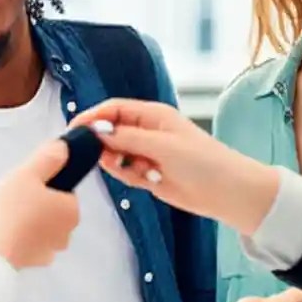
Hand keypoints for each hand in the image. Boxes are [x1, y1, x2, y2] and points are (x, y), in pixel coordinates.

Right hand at [0, 140, 78, 268]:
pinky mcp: (30, 261)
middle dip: (25, 197)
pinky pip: (21, 238)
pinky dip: (9, 228)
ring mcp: (48, 249)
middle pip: (47, 205)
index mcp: (71, 210)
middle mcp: (65, 232)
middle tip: (5, 191)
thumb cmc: (12, 211)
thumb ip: (48, 158)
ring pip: (33, 222)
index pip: (63, 189)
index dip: (42, 182)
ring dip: (14, 211)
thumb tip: (64, 149)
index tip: (24, 180)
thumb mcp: (29, 173)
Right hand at [70, 99, 280, 234]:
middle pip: (110, 131)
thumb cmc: (204, 162)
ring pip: (114, 154)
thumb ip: (128, 139)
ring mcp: (147, 153)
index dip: (93, 117)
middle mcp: (148, 131)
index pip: (114, 109)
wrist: (228, 193)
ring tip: (142, 172)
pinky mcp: (148, 174)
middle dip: (102, 144)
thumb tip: (96, 131)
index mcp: (153, 115)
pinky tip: (149, 181)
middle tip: (103, 159)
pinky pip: (125, 172)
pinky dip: (129, 177)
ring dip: (119, 164)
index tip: (74, 130)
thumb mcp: (163, 146)